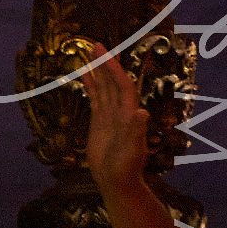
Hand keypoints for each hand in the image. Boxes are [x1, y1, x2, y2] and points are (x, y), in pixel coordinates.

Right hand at [83, 43, 148, 197]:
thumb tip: (142, 112)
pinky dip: (90, 85)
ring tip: (88, 54)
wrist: (116, 182)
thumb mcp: (132, 150)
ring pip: (103, 87)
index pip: (123, 86)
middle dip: (105, 64)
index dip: (115, 70)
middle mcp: (120, 110)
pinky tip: (83, 75)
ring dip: (97, 71)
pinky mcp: (99, 121)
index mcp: (129, 114)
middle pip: (113, 82)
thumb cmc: (126, 168)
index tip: (105, 54)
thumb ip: (135, 131)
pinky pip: (95, 98)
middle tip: (94, 45)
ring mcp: (109, 115)